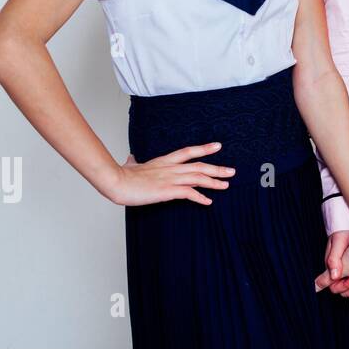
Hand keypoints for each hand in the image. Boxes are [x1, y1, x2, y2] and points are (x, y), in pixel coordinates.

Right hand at [104, 142, 232, 205]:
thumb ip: (134, 162)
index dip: (204, 148)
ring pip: (198, 178)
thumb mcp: (130, 165)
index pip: (188, 151)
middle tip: (232, 171)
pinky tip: (208, 202)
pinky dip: (200, 197)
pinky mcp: (168, 190)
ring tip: (226, 185)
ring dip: (214, 182)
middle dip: (217, 168)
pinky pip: (189, 193)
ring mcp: (170, 179)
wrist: (116, 182)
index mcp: (164, 161)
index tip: (218, 146)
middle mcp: (171, 168)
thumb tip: (130, 158)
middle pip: (200, 166)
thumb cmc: (121, 176)